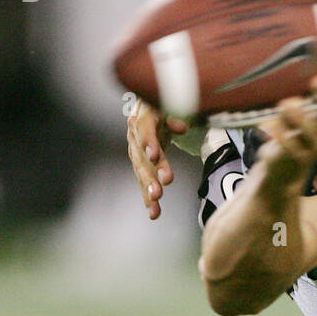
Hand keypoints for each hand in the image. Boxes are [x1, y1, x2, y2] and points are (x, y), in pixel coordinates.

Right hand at [126, 98, 189, 219]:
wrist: (145, 105)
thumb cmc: (161, 103)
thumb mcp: (169, 103)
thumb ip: (175, 114)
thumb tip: (182, 127)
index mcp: (141, 119)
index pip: (145, 132)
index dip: (149, 143)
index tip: (154, 156)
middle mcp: (135, 137)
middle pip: (142, 158)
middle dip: (150, 175)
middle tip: (159, 191)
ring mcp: (136, 151)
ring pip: (141, 173)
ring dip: (148, 189)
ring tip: (156, 204)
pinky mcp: (139, 163)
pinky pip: (143, 181)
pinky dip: (148, 197)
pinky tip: (153, 212)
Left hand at [257, 58, 316, 192]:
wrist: (284, 168)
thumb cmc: (295, 128)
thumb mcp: (305, 106)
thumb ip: (305, 85)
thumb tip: (297, 43)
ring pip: (312, 130)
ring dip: (298, 116)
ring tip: (287, 104)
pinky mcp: (299, 157)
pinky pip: (291, 146)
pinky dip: (281, 135)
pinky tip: (270, 126)